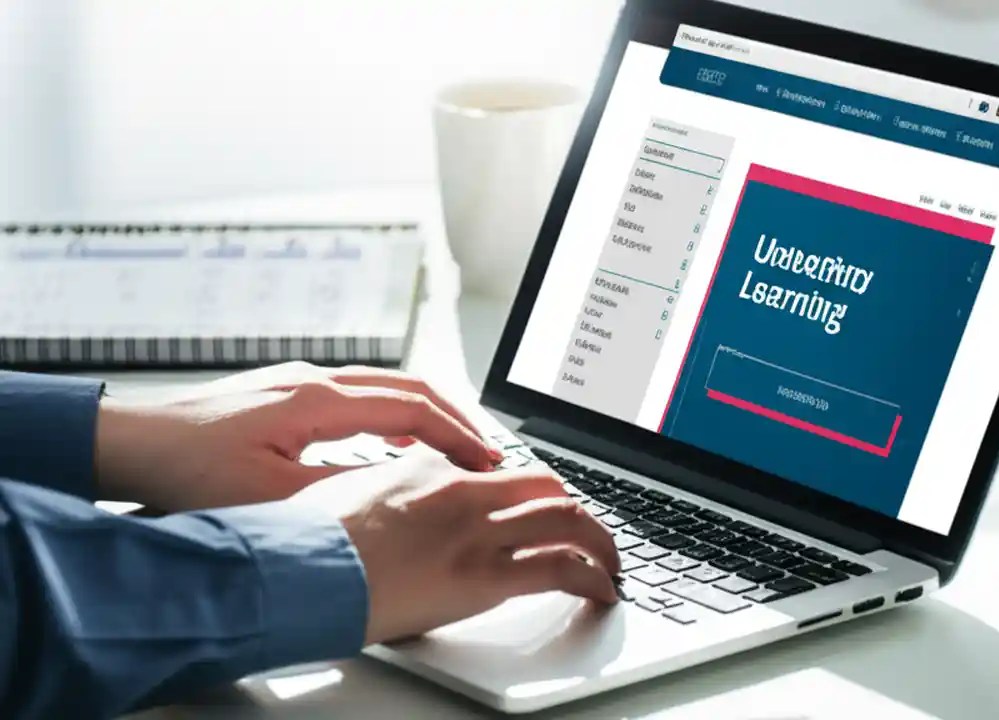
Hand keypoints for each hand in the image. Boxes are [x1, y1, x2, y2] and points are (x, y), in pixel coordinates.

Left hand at [94, 362, 500, 510]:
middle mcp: (314, 379)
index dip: (458, 436)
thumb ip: (341, 490)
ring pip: (386, 387)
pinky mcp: (286, 392)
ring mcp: (299, 381)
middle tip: (488, 450)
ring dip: (427, 414)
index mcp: (318, 399)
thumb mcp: (271, 497)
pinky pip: (360, 394)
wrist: (129, 442)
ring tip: (455, 445)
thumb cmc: (186, 467)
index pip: (411, 410)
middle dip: (456, 418)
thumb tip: (397, 491)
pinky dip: (395, 415)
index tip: (488, 461)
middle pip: (408, 387)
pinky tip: (396, 441)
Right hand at [290, 454, 621, 643]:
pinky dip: (594, 578)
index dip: (535, 491)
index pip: (504, 469)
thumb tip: (395, 495)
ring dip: (600, 543)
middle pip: (548, 487)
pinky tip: (602, 590)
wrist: (298, 570)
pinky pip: (561, 568)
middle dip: (579, 512)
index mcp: (433, 470)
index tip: (545, 507)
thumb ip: (389, 489)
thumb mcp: (352, 494)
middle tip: (592, 535)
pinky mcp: (484, 577)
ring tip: (611, 564)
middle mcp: (465, 492)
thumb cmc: (312, 540)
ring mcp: (477, 532)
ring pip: (568, 520)